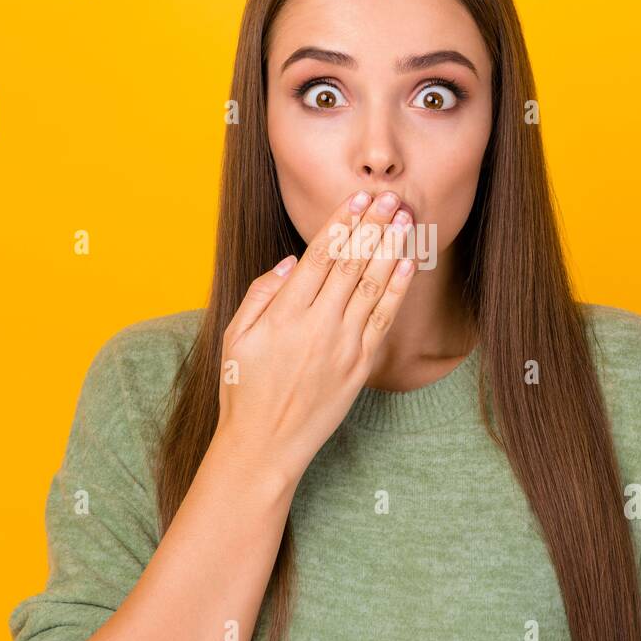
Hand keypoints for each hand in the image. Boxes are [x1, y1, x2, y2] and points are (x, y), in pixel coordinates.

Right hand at [213, 189, 415, 484]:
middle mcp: (318, 324)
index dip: (342, 222)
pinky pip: (383, 319)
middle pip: (351, 263)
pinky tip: (406, 264)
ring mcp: (343, 345)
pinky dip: (397, 289)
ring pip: (372, 285)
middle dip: (372, 226)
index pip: (320, 255)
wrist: (265, 444)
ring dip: (390, 248)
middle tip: (390, 197)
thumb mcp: (234, 336)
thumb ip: (261, 293)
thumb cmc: (243, 388)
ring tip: (404, 219)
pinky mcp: (359, 366)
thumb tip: (293, 259)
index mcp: (285, 313)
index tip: (358, 198)